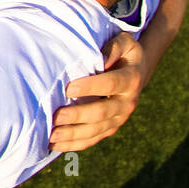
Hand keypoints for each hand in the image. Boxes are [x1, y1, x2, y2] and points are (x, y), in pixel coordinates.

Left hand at [50, 32, 143, 151]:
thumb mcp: (123, 42)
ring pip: (96, 130)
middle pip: (102, 112)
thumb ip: (112, 47)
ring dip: (73, 134)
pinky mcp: (109, 128)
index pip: (111, 84)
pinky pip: (92, 139)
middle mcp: (127, 102)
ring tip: (52, 135)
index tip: (69, 88)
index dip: (91, 87)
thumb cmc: (122, 52)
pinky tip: (55, 145)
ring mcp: (118, 118)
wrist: (136, 70)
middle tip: (57, 116)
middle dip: (78, 115)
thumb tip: (100, 59)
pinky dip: (74, 144)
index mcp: (130, 79)